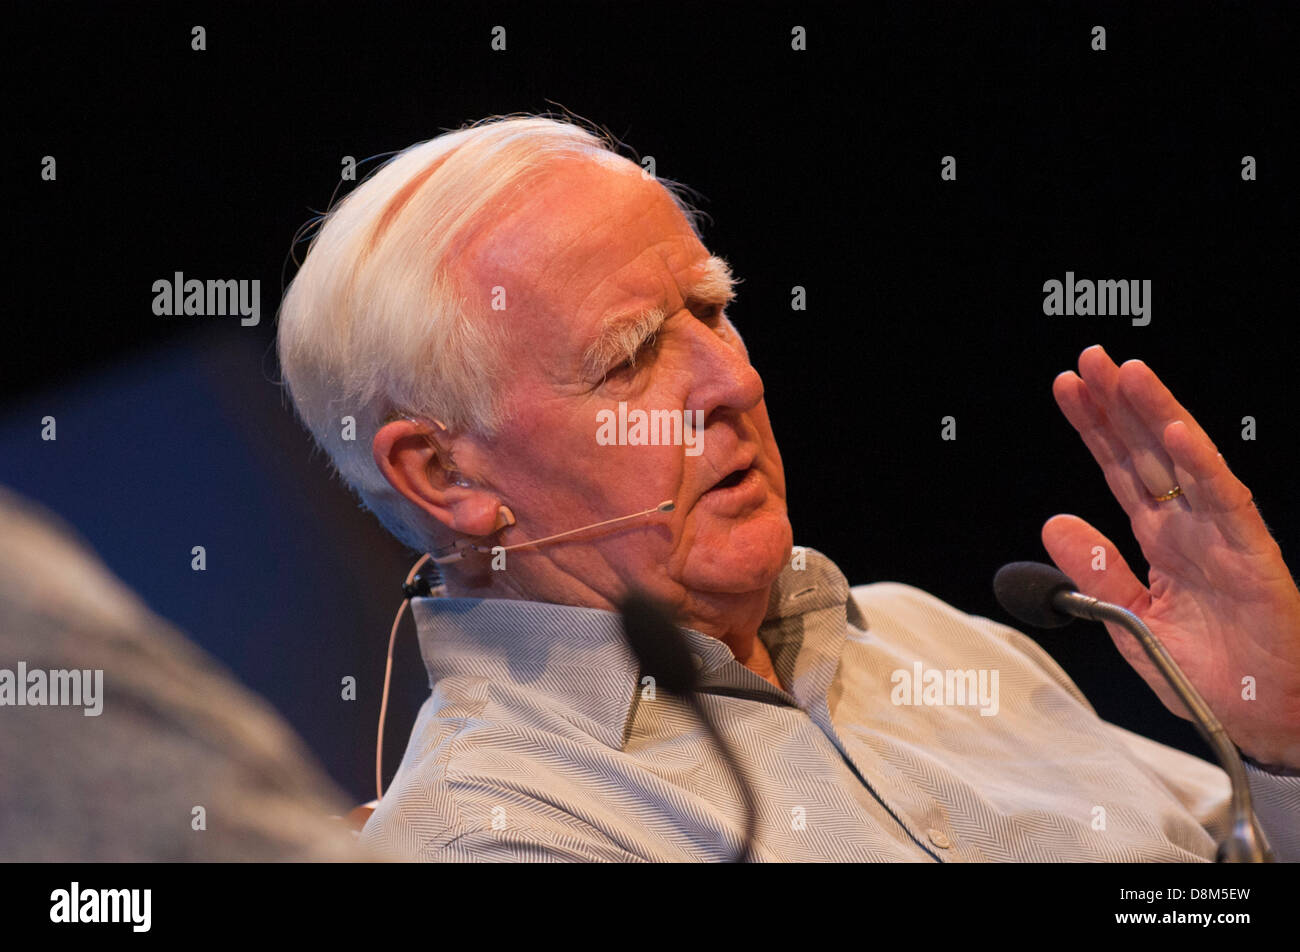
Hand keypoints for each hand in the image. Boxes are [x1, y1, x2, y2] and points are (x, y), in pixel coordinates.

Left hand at [1042, 344, 1299, 767]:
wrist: (1259, 720)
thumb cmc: (1208, 674)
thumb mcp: (1130, 619)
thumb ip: (1095, 569)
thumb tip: (1055, 522)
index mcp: (1161, 539)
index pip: (1121, 468)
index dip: (1096, 427)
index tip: (1069, 388)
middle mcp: (1191, 527)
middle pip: (1149, 452)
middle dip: (1119, 404)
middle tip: (1090, 360)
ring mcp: (1222, 536)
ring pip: (1187, 463)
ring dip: (1157, 415)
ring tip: (1127, 375)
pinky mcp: (1253, 556)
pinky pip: (1226, 502)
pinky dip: (1202, 466)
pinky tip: (1176, 433)